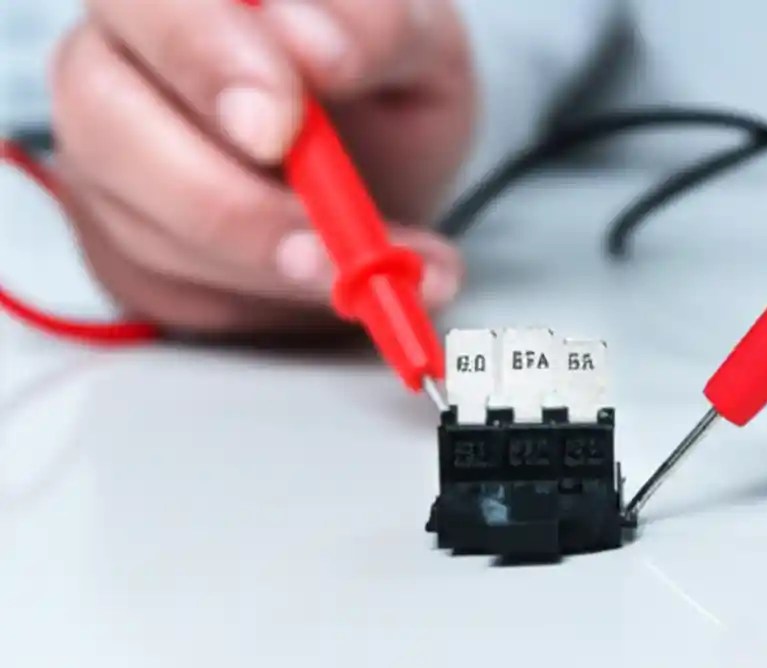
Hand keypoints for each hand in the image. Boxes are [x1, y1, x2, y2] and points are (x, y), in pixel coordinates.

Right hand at [50, 0, 472, 334]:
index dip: (207, 65)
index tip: (281, 131)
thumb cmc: (389, 93)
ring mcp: (107, 154)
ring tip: (365, 270)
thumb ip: (378, 32)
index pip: (153, 2)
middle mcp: (120, 58)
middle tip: (326, 248)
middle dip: (224, 201)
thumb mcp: (421, 51)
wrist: (386, 178)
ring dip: (260, 264)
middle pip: (105, 119)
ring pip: (136, 219)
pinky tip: (332, 282)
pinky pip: (163, 283)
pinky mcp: (122, 240)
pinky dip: (260, 299)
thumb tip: (317, 49)